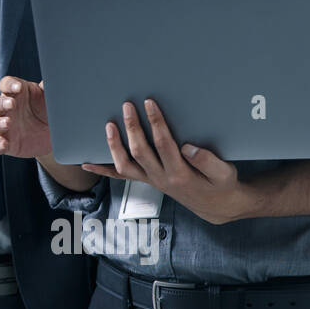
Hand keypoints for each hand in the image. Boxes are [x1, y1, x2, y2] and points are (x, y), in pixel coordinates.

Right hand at [0, 76, 51, 158]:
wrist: (55, 135)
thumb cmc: (48, 111)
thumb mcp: (50, 99)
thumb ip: (48, 89)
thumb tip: (49, 80)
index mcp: (16, 94)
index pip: (5, 85)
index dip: (9, 85)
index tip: (18, 87)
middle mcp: (7, 110)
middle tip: (12, 104)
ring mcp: (5, 128)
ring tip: (8, 123)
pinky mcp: (7, 145)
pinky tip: (4, 144)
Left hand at [80, 98, 252, 224]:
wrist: (215, 205)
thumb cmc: (221, 184)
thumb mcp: (224, 173)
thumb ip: (207, 161)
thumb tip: (187, 146)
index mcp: (180, 173)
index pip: (163, 144)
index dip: (156, 122)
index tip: (149, 102)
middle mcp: (161, 178)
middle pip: (139, 151)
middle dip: (132, 127)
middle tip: (127, 105)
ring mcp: (151, 180)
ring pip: (125, 166)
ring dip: (114, 145)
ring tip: (109, 124)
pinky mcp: (146, 180)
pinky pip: (120, 177)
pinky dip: (102, 170)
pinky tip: (85, 163)